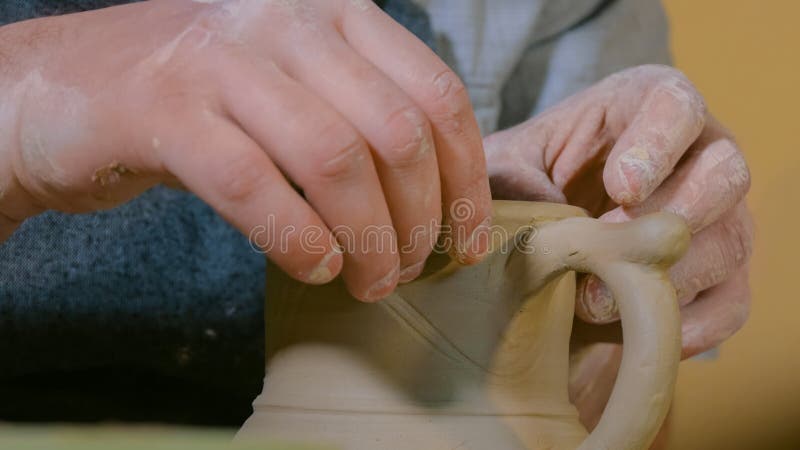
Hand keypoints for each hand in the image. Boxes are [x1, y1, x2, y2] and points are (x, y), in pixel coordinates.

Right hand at [0, 0, 490, 300]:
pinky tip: (316, 268)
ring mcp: (221, 57)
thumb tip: (442, 202)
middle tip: (409, 270)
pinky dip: (299, 241)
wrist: (64, 88)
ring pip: (334, 161)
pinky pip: (255, 186)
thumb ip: (362, 121)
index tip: (467, 241)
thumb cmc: (202, 99)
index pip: (436, 95)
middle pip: (395, 134)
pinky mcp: (163, 107)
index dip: (465, 180)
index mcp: (333, 12)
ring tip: (370, 283)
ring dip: (368, 240)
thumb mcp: (295, 87)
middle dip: (419, 221)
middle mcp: (286, 20)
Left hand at [483, 65, 752, 432]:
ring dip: (668, 278)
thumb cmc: (529, 182)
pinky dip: (688, 326)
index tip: (622, 187)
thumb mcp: (505, 167)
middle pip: (726, 173)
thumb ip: (513, 176)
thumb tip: (549, 210)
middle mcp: (699, 157)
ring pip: (729, 244)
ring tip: (595, 303)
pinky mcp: (723, 278)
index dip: (657, 145)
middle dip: (676, 212)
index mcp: (647, 107)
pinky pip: (729, 307)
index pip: (675, 106)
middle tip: (611, 245)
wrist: (548, 246)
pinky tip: (633, 332)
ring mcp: (720, 220)